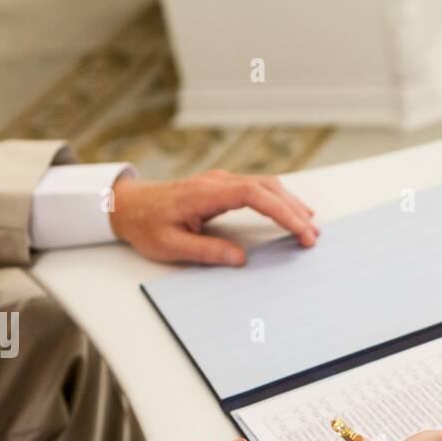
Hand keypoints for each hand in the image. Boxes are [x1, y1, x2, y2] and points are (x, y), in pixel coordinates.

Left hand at [109, 170, 318, 264]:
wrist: (127, 206)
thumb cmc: (146, 224)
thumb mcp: (170, 245)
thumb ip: (205, 251)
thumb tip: (239, 258)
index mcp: (206, 192)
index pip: (255, 195)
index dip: (282, 211)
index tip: (300, 230)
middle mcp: (218, 182)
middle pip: (268, 187)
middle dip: (294, 210)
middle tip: (313, 236)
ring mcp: (221, 182)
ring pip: (266, 185)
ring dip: (290, 204)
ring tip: (310, 226)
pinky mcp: (222, 187)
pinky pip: (259, 188)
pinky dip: (279, 200)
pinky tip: (292, 212)